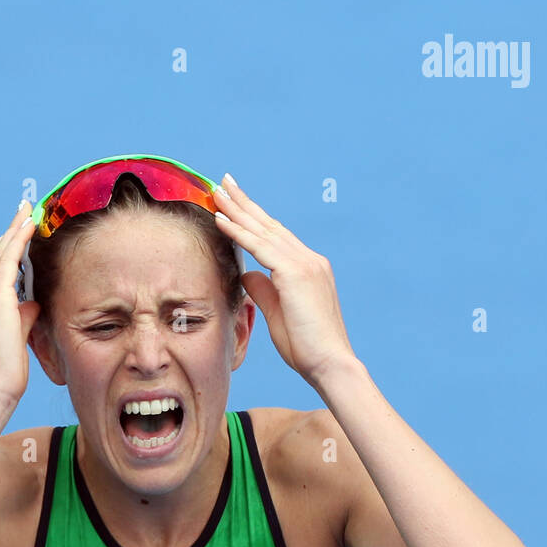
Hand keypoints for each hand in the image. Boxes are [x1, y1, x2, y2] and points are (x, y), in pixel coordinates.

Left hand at [212, 173, 356, 388]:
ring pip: (263, 230)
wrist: (330, 364)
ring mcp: (305, 263)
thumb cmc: (306, 349)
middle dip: (245, 203)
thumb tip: (247, 274)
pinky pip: (260, 246)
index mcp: (308, 269)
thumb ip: (264, 291)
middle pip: (270, 225)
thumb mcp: (278, 315)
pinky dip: (238, 231)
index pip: (276, 237)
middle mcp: (309, 260)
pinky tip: (220, 219)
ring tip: (216, 191)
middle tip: (224, 182)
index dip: (254, 219)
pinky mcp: (295, 272)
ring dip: (237, 209)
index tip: (234, 203)